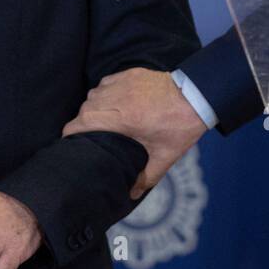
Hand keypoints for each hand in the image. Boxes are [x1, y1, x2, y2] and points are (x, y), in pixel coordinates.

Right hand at [63, 67, 206, 199]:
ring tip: (102, 121)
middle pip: (84, 110)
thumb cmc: (180, 127)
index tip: (71, 143)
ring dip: (92, 108)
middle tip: (88, 137)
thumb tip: (131, 194)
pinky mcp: (129, 73)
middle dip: (82, 123)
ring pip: (93, 95)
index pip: (81, 123)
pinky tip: (113, 104)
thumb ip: (146, 177)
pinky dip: (104, 93)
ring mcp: (122, 82)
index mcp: (122, 118)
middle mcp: (117, 97)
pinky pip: (105, 83)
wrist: (197, 96)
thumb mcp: (165, 156)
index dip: (71, 134)